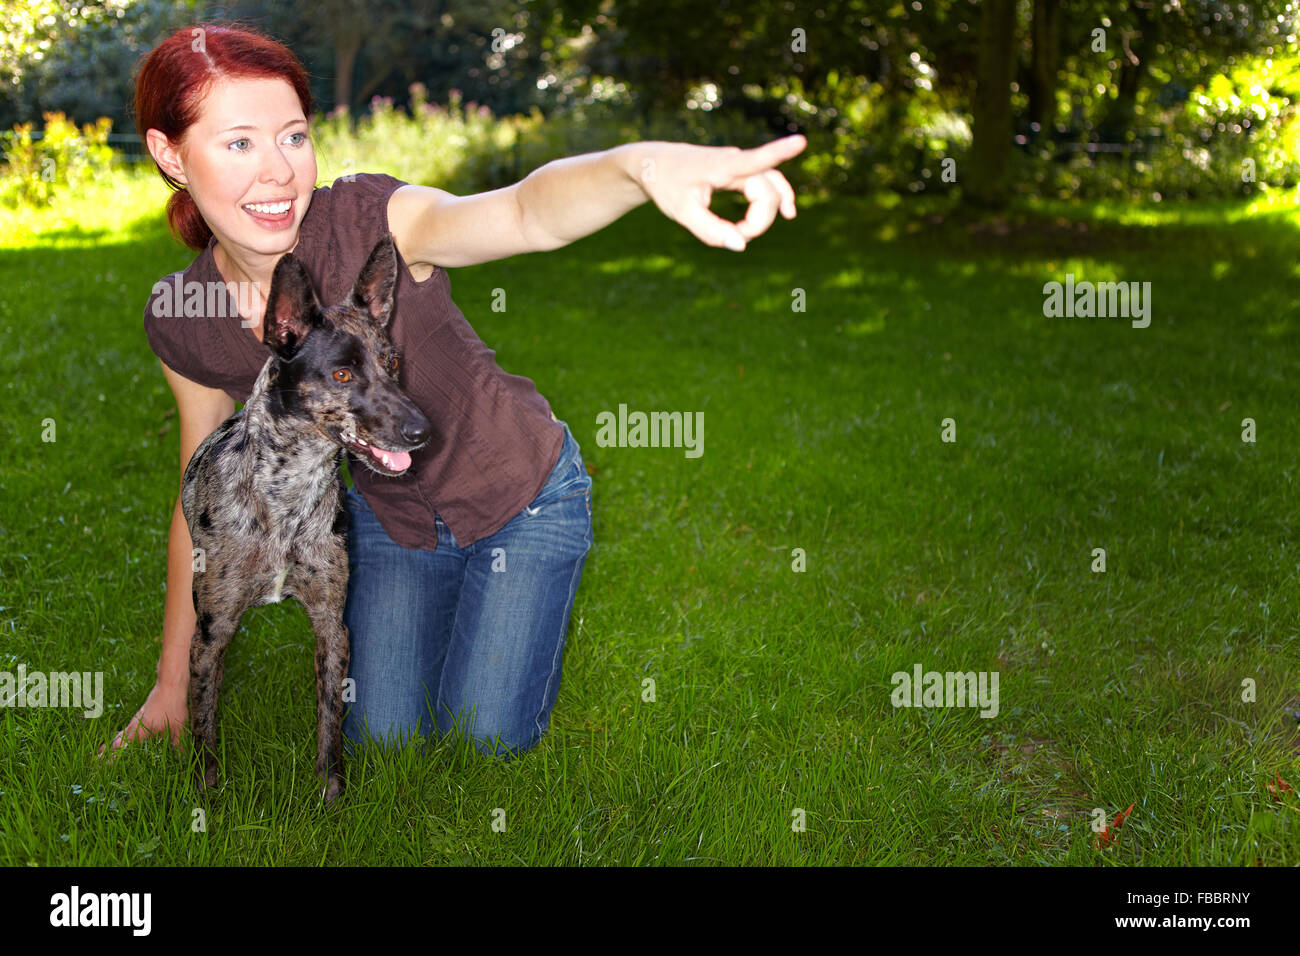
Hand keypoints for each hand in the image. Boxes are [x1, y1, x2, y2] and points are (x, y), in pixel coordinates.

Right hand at [97, 678, 187, 758]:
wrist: (170, 685)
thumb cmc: (173, 706)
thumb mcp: (179, 729)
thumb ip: (179, 746)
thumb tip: (183, 761)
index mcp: (138, 732)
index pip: (120, 748)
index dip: (110, 758)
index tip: (101, 766)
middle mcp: (133, 726)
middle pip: (115, 742)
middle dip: (105, 753)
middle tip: (95, 763)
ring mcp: (135, 720)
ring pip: (120, 734)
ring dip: (112, 744)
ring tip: (103, 753)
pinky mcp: (140, 715)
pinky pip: (127, 728)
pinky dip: (121, 736)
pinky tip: (125, 738)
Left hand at [635, 134, 805, 250]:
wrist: (653, 163)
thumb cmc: (665, 185)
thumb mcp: (682, 212)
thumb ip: (711, 231)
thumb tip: (742, 246)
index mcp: (720, 166)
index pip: (755, 160)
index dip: (779, 152)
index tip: (801, 141)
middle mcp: (735, 161)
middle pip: (767, 192)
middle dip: (759, 220)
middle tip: (735, 237)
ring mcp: (740, 164)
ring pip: (771, 186)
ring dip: (768, 212)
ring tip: (751, 232)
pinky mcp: (739, 169)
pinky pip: (767, 183)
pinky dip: (776, 199)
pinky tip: (788, 213)